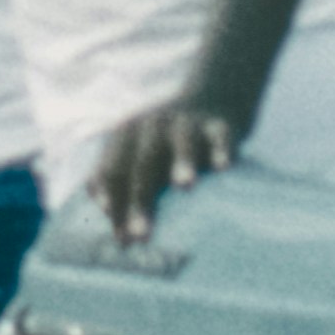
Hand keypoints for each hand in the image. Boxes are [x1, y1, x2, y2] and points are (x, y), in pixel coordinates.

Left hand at [87, 94, 243, 246]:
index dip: (114, 204)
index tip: (120, 239)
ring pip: (181, 143)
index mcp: (126, 135)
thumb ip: (121, 183)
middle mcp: (152, 126)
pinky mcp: (219, 124)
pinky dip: (220, 150)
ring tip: (184, 186)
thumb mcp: (138, 152)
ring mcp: (187, 122)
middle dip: (140, 199)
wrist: (213, 95)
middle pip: (142, 164)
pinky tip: (223, 167)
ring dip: (181, 161)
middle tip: (141, 234)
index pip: (112, 172)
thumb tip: (112, 227)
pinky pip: (220, 137)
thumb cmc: (168, 142)